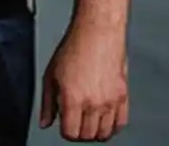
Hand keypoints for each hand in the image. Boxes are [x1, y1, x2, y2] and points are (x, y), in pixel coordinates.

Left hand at [40, 26, 129, 140]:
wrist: (97, 33)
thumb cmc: (73, 49)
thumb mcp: (50, 75)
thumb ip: (47, 102)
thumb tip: (45, 122)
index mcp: (73, 98)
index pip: (71, 133)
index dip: (65, 132)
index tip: (63, 125)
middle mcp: (93, 103)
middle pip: (88, 136)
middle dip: (79, 133)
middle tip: (75, 124)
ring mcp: (110, 101)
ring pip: (105, 133)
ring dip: (95, 132)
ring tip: (88, 122)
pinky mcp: (123, 96)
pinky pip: (120, 123)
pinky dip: (112, 127)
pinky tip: (103, 120)